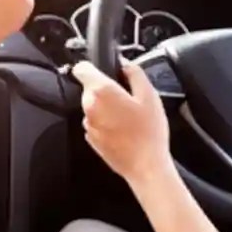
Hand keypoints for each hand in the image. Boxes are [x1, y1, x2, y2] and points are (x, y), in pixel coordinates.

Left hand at [71, 60, 170, 185]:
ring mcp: (89, 125)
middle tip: (128, 99)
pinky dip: (106, 123)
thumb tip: (126, 65)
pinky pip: (96, 123)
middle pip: (91, 89)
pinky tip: (125, 130)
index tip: (101, 69)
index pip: (81, 68)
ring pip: (94, 106)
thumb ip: (135, 73)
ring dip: (107, 108)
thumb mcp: (150, 95)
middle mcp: (90, 107)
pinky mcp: (91, 139)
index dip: (91, 66)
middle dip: (107, 90)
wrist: (146, 166)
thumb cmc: (149, 133)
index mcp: (102, 92)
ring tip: (129, 117)